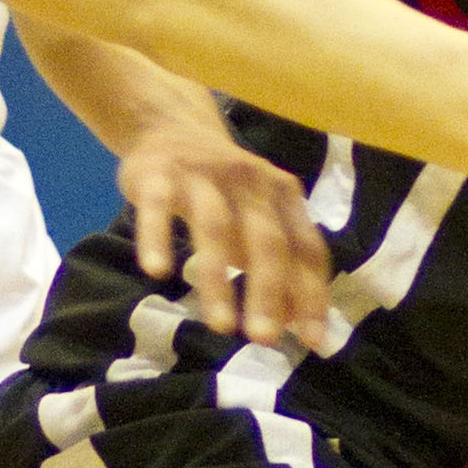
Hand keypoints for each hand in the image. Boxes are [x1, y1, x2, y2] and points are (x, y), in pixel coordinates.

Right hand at [124, 125, 339, 342]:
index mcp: (283, 195)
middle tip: (264, 340)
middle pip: (266, 241)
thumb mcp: (257, 219)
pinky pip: (158, 209)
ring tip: (222, 327)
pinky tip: (157, 272)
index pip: (306, 248)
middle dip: (268, 292)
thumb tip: (295, 324)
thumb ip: (279, 266)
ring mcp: (203, 176)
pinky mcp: (159, 175)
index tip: (311, 341)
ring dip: (219, 281)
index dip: (311, 294)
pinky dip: (158, 238)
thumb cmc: (223, 187)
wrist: (170, 126)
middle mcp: (250, 182)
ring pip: (216, 229)